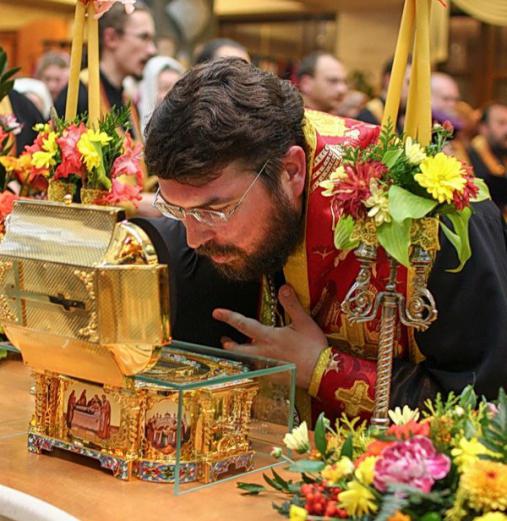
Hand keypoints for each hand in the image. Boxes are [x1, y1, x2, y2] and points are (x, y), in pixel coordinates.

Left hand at [212, 284, 326, 387]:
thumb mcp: (304, 321)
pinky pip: (259, 371)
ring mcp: (268, 365)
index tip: (216, 313)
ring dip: (241, 355)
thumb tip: (283, 287)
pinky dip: (255, 367)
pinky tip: (259, 365)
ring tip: (238, 351)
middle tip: (223, 340)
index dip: (229, 317)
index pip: (244, 324)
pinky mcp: (274, 376)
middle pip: (239, 349)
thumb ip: (291, 304)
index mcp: (269, 337)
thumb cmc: (312, 347)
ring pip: (248, 361)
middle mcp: (264, 352)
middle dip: (229, 344)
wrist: (321, 373)